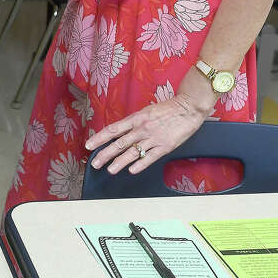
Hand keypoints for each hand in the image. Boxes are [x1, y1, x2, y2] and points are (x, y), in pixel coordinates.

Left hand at [84, 93, 210, 174]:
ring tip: (110, 169)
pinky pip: (150, 157)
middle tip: (95, 163)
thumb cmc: (167, 109)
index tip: (89, 145)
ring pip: (132, 152)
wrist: (188, 107)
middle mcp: (142, 128)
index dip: (99, 138)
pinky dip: (140, 164)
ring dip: (119, 162)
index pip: (113, 129)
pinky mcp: (165, 146)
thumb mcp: (146, 111)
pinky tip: (132, 170)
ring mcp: (153, 138)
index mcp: (136, 118)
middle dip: (105, 154)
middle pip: (119, 143)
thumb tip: (120, 132)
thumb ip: (134, 123)